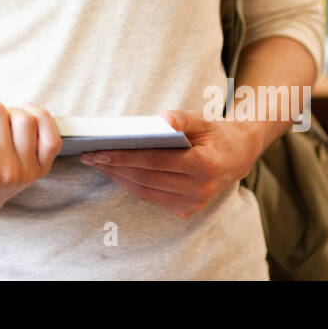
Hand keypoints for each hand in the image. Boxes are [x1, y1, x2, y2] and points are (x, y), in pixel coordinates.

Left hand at [80, 110, 264, 217]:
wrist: (238, 155)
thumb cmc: (214, 133)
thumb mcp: (203, 119)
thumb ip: (183, 118)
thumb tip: (165, 118)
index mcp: (205, 164)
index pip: (155, 161)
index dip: (124, 157)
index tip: (99, 151)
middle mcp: (200, 189)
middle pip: (146, 178)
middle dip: (114, 167)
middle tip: (89, 156)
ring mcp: (194, 203)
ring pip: (146, 191)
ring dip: (119, 178)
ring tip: (98, 164)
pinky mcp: (187, 210)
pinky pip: (152, 197)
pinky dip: (132, 185)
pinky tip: (117, 173)